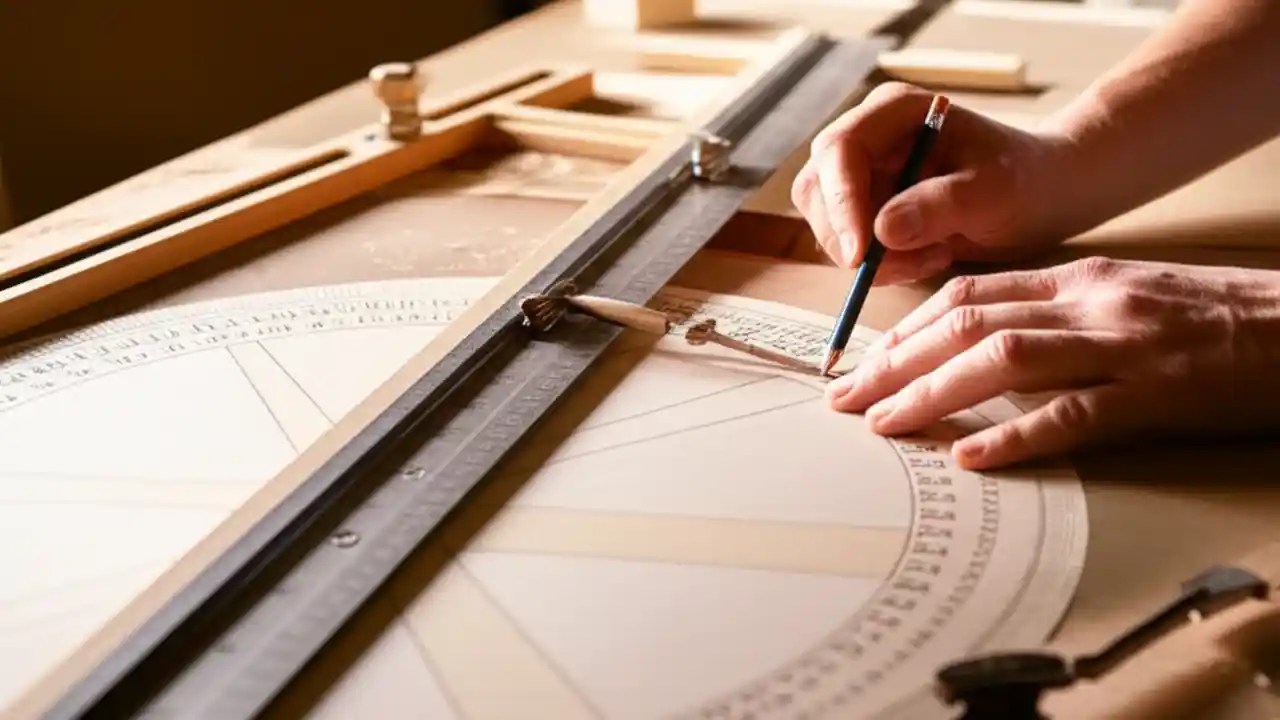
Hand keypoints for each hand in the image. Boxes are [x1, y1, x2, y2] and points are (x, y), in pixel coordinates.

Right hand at [791, 83, 1074, 283]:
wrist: (1045, 195)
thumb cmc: (1027, 179)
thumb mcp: (993, 191)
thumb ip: (938, 206)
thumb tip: (880, 232)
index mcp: (893, 113)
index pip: (839, 152)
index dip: (841, 204)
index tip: (861, 255)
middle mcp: (869, 139)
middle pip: (819, 190)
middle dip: (850, 238)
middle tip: (903, 265)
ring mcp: (865, 175)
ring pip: (829, 225)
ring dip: (872, 258)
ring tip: (931, 256)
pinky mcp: (869, 209)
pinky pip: (850, 246)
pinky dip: (883, 265)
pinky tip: (929, 257)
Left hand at [826, 257, 1279, 468]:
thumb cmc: (1219, 318)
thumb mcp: (1127, 295)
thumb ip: (1057, 310)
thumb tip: (983, 339)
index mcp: (1080, 278)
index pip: (969, 294)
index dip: (906, 328)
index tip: (866, 359)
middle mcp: (1090, 304)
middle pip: (968, 323)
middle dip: (895, 360)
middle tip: (843, 397)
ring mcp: (1123, 347)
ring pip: (1004, 362)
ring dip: (932, 392)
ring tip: (883, 423)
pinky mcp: (1158, 396)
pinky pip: (1074, 416)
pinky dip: (1016, 436)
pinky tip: (972, 458)